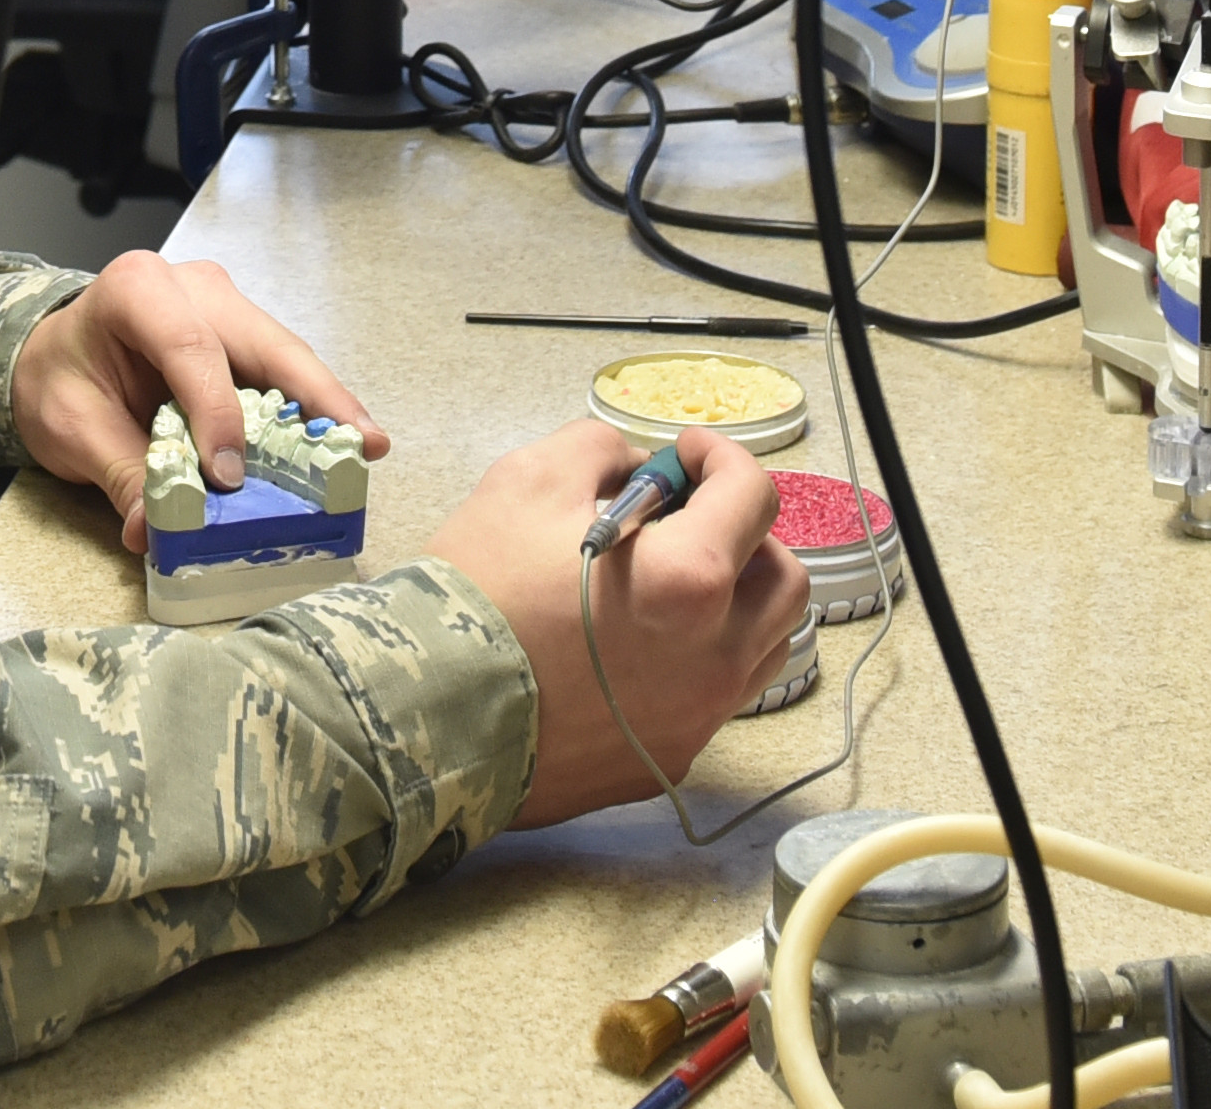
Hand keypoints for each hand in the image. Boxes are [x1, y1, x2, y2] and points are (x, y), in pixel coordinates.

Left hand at [0, 249, 389, 522]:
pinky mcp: (243, 338)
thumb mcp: (71, 429)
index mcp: (136, 289)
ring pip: (285, 356)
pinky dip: (308, 411)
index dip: (217, 411)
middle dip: (316, 395)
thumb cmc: (60, 377)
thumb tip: (153, 531)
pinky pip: (281, 373)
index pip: (190, 345)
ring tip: (362, 452)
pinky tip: (338, 445)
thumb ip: (119, 477)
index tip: (228, 475)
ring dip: (323, 407)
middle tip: (361, 446)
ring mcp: (224, 308)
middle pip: (263, 341)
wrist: (54, 356)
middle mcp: (191, 286)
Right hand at [425, 422, 806, 828]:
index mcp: (690, 579)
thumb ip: (600, 452)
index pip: (752, 496)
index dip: (721, 456)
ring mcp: (697, 716)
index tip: (686, 453)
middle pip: (783, 579)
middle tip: (691, 518)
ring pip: (765, 645)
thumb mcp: (527, 480)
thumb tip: (638, 469)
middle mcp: (715, 655)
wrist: (426, 714)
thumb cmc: (477, 594)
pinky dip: (704, 657)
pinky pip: (717, 696)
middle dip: (747, 534)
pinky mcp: (671, 758)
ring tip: (676, 583)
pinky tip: (646, 643)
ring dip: (739, 600)